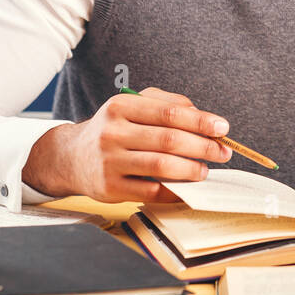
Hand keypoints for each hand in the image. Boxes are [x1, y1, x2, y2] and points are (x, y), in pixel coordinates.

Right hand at [22, 87, 231, 202]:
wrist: (72, 157)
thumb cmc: (113, 129)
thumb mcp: (133, 105)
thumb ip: (168, 102)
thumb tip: (202, 116)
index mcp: (121, 106)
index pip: (170, 113)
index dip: (201, 121)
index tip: (223, 128)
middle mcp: (113, 132)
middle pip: (169, 140)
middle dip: (203, 147)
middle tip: (222, 152)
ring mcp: (110, 161)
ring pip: (162, 166)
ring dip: (191, 169)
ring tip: (204, 170)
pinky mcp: (110, 188)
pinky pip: (151, 191)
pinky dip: (175, 191)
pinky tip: (187, 187)